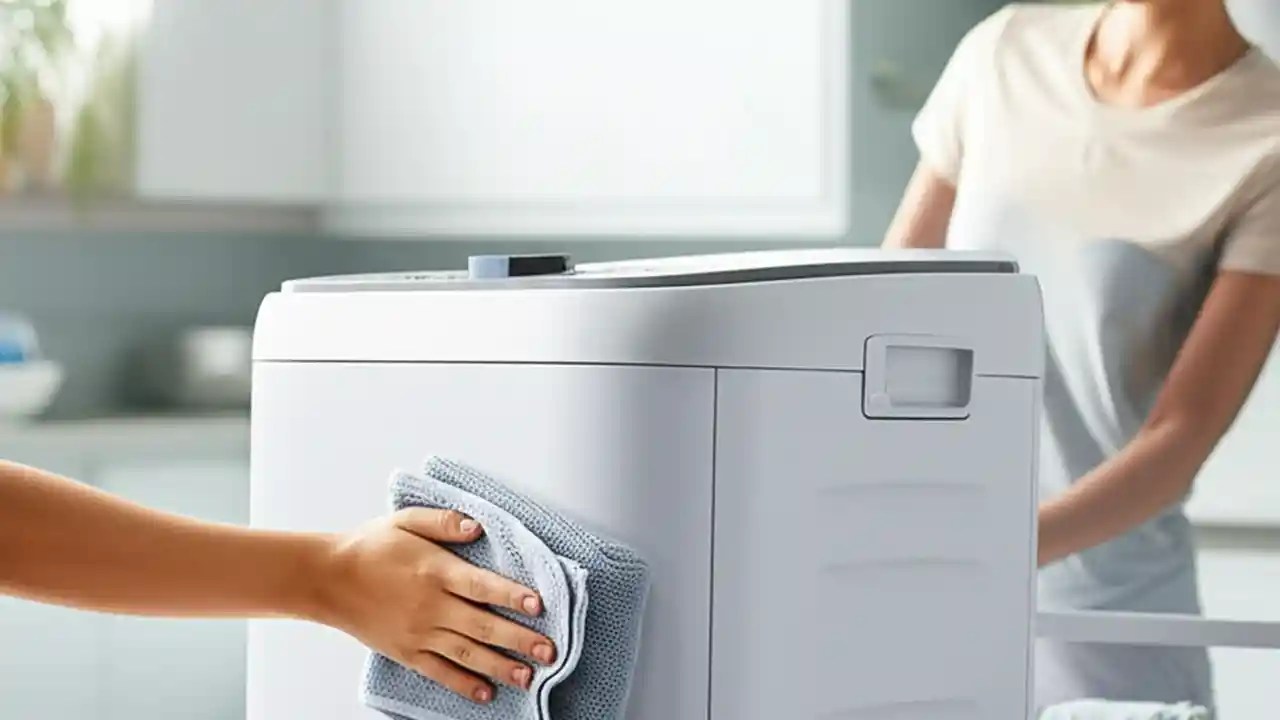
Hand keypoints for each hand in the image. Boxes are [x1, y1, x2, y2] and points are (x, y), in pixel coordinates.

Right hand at [309, 508, 557, 703]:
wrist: (327, 578)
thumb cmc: (368, 546)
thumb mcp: (405, 520)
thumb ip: (444, 522)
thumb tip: (477, 526)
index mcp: (435, 571)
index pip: (482, 586)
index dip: (512, 596)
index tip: (539, 605)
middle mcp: (431, 606)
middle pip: (483, 625)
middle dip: (520, 639)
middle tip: (550, 651)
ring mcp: (419, 633)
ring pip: (467, 654)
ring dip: (500, 666)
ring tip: (529, 676)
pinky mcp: (406, 652)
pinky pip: (440, 672)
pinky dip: (463, 685)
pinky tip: (486, 693)